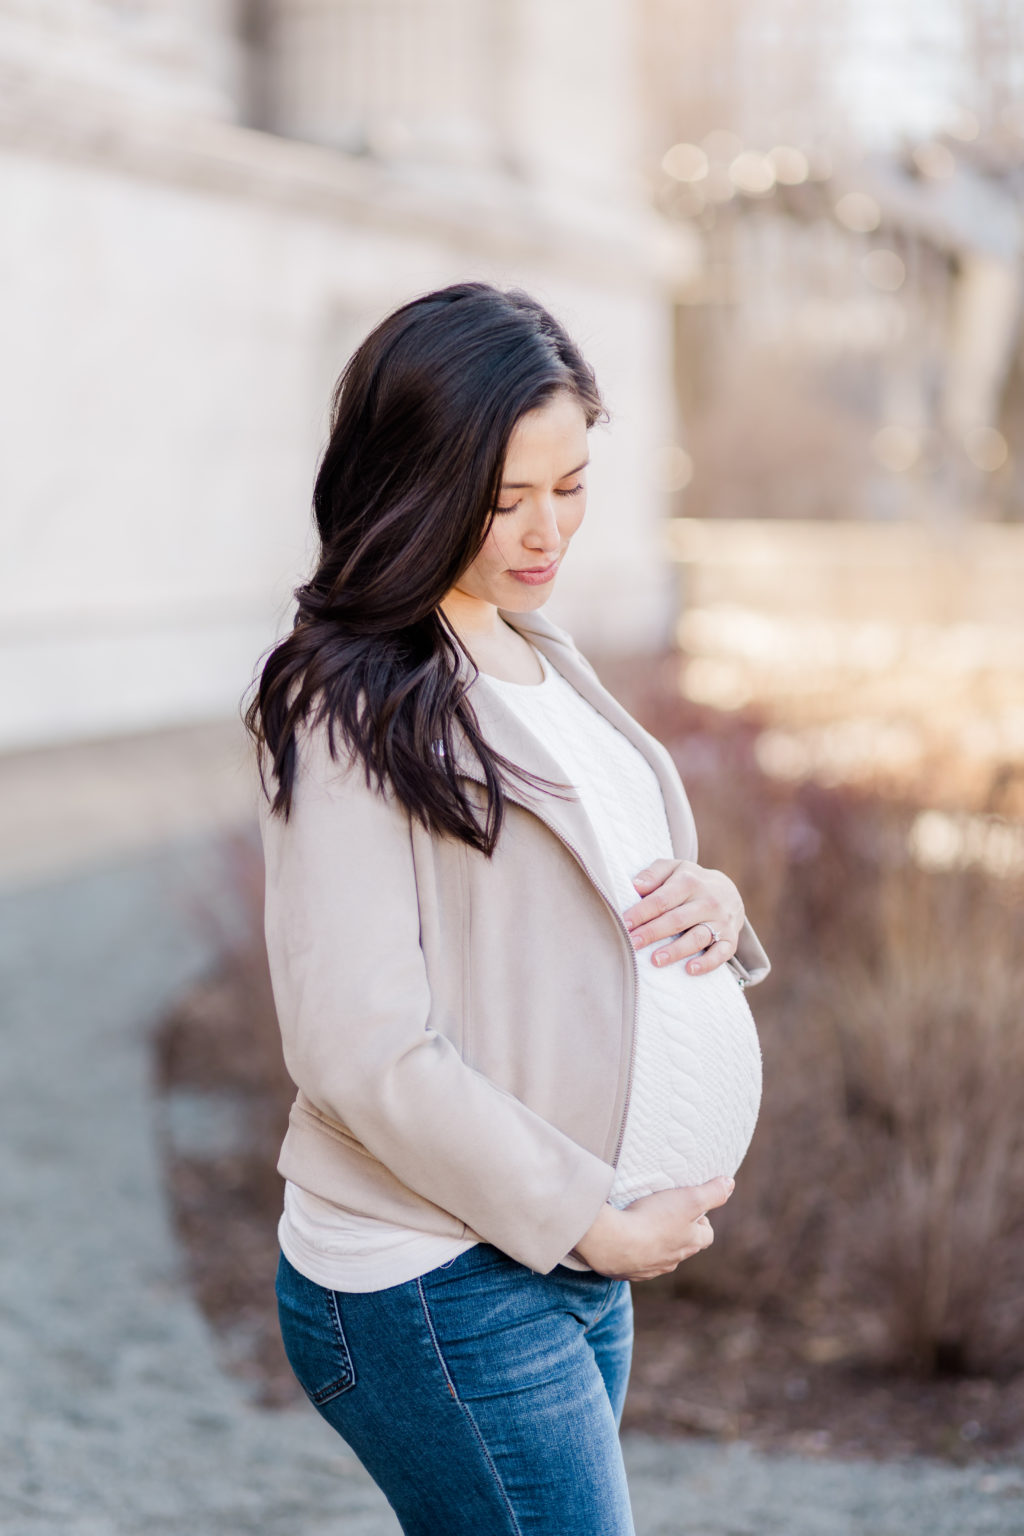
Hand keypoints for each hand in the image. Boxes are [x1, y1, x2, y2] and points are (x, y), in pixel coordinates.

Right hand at [573, 1176, 734, 1280]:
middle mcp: (674, 1260)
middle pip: (684, 1246)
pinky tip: (625, 1239)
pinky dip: (635, 1252)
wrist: (614, 1243)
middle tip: (667, 1212)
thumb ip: (712, 1192)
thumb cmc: (653, 1219)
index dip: (702, 1220)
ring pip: (661, 1256)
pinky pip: (637, 1263)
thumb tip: (729, 1183)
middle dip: (679, 1231)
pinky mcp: (629, 1272)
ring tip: (644, 1224)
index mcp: (690, 1243)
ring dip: (657, 1242)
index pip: (707, 1234)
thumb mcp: (689, 1198)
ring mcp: (651, 1268)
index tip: (691, 1207)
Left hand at [622, 859, 742, 975]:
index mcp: (690, 882)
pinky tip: (690, 969)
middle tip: (632, 944)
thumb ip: (653, 874)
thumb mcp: (673, 868)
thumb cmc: (690, 881)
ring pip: (698, 937)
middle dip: (653, 932)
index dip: (641, 912)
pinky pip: (722, 953)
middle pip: (677, 920)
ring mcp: (721, 921)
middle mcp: (708, 901)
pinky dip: (708, 963)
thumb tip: (635, 885)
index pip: (662, 899)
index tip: (624, 924)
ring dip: (676, 950)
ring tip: (655, 960)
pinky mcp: (731, 938)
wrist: (728, 891)